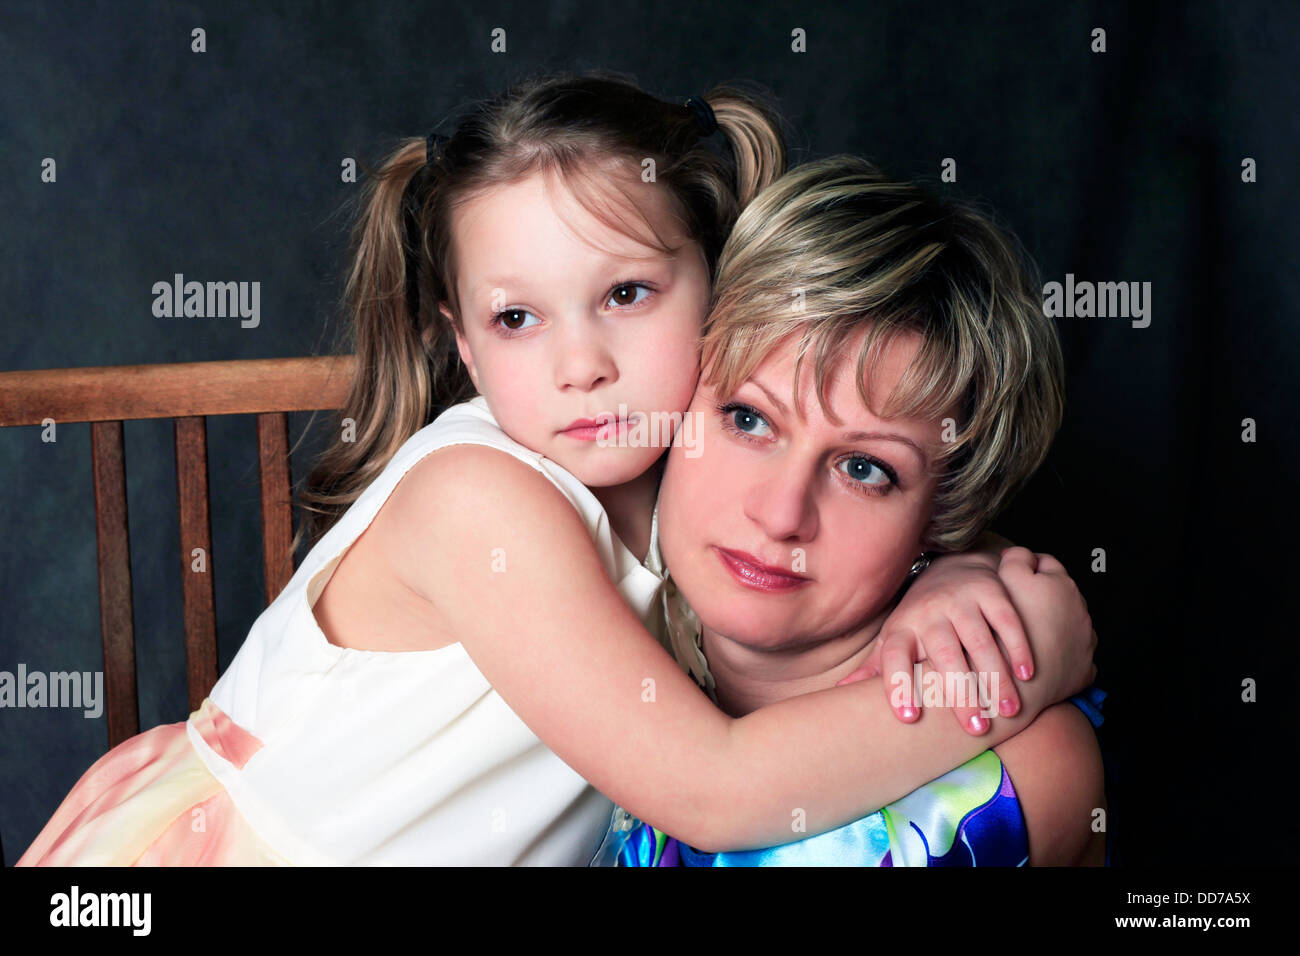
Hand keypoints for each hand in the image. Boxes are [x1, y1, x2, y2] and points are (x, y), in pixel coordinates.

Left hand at [851, 551, 1033, 733]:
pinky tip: (1028, 676)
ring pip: (979, 641)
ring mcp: (961, 600)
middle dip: (960, 692)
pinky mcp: (990, 591)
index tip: (908, 717)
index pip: (894, 657)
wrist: (949, 569)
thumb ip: (875, 668)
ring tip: (1008, 712)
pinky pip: (1006, 620)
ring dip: (996, 677)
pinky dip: (1018, 647)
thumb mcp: (895, 639)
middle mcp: (929, 613)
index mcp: (901, 629)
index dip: (898, 684)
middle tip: (975, 730)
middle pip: (943, 655)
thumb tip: (838, 695)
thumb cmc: (920, 620)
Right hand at [995, 547, 1096, 716]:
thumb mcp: (1004, 580)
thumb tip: (1023, 554)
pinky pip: (1074, 657)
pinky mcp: (1083, 670)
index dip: (1024, 567)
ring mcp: (1085, 642)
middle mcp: (1080, 611)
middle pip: (1060, 595)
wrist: (1013, 685)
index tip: (1009, 578)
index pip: (1045, 563)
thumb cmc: (1004, 631)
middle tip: (1016, 608)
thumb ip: (1016, 558)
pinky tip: (1042, 659)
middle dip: (1042, 598)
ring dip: (1053, 627)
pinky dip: (1062, 656)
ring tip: (1027, 637)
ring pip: (1069, 625)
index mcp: (1062, 586)